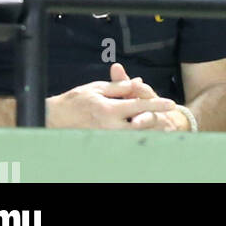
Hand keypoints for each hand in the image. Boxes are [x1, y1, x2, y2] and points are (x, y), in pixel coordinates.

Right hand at [46, 65, 178, 130]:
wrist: (53, 119)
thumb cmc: (74, 101)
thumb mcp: (97, 88)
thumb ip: (119, 87)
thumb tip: (138, 82)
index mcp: (108, 109)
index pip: (139, 106)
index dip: (157, 104)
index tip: (171, 104)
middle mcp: (108, 127)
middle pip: (141, 126)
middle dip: (155, 121)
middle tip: (166, 118)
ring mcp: (105, 138)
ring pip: (133, 137)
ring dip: (146, 131)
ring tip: (158, 126)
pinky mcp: (101, 144)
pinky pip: (122, 142)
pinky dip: (132, 136)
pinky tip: (137, 131)